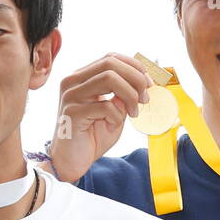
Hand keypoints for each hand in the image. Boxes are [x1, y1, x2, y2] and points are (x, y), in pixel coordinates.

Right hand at [49, 53, 151, 181]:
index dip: (134, 67)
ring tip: (133, 112)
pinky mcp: (72, 112)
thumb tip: (143, 81)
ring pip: (109, 79)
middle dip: (135, 79)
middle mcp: (73, 82)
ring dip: (129, 95)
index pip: (111, 58)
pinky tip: (113, 125)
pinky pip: (105, 106)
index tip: (149, 84)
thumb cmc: (92, 136)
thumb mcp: (114, 111)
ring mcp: (71, 95)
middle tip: (145, 98)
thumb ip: (124, 95)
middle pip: (111, 64)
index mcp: (82, 77)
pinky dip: (117, 116)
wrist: (71, 161)